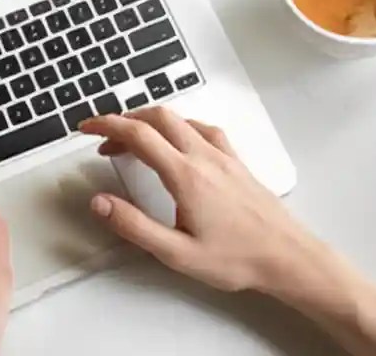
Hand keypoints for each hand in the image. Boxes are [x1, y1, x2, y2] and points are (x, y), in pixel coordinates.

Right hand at [82, 109, 375, 355]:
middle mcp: (204, 157)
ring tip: (133, 137)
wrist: (288, 257)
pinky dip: (180, 126)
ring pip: (181, 119)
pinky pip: (204, 129)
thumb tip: (100, 203)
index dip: (106, 125)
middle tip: (103, 134)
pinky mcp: (237, 162)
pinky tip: (179, 139)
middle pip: (158, 117)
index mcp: (185, 175)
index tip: (86, 127)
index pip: (137, 135)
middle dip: (124, 118)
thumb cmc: (238, 258)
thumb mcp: (177, 253)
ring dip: (151, 120)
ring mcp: (223, 156)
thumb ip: (134, 225)